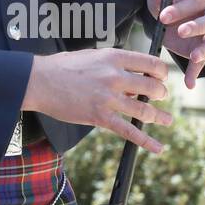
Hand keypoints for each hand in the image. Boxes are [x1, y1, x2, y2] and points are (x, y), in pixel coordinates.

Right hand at [23, 49, 172, 153]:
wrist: (38, 81)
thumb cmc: (61, 67)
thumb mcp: (91, 57)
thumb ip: (113, 66)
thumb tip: (132, 82)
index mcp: (113, 57)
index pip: (151, 63)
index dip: (161, 72)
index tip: (161, 77)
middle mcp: (114, 76)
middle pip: (152, 87)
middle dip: (160, 94)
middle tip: (159, 97)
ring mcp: (108, 98)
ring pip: (144, 110)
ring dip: (159, 116)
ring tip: (166, 120)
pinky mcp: (100, 117)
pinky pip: (129, 131)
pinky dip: (146, 142)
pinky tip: (158, 147)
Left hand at [148, 0, 204, 88]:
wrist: (164, 15)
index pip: (198, 0)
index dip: (182, 8)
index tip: (163, 16)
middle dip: (198, 26)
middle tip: (181, 31)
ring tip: (193, 57)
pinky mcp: (203, 49)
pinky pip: (203, 62)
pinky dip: (196, 72)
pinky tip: (189, 83)